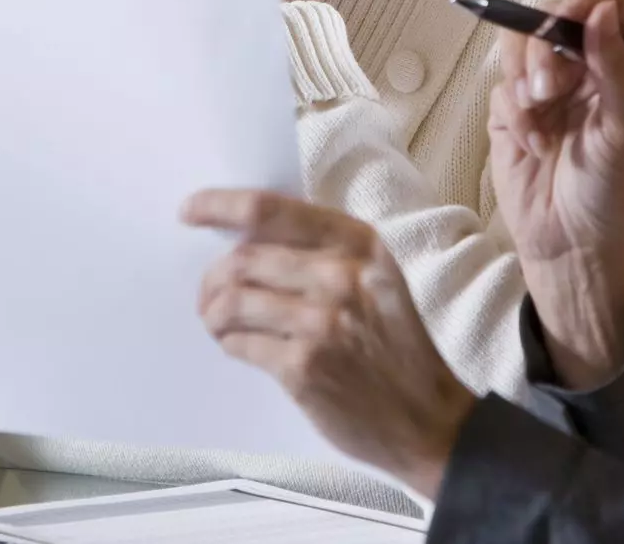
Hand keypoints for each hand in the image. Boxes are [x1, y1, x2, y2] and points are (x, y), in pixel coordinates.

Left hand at [182, 190, 474, 499]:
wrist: (432, 419)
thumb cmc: (400, 345)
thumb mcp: (380, 278)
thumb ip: (327, 253)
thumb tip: (248, 241)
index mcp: (358, 243)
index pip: (270, 210)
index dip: (220, 205)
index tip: (190, 211)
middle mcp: (339, 276)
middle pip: (242, 259)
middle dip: (212, 276)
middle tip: (207, 292)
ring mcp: (320, 324)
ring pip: (232, 302)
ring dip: (212, 312)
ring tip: (215, 320)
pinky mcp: (304, 368)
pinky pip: (241, 344)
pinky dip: (229, 343)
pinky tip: (237, 345)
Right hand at [486, 0, 623, 389]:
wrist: (572, 244)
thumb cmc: (614, 191)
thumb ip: (614, 67)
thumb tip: (599, 7)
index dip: (576, 0)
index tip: (562, 27)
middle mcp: (584, 62)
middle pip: (547, 12)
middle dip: (540, 48)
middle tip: (547, 90)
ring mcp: (545, 82)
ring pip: (515, 43)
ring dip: (522, 77)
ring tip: (538, 116)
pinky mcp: (512, 107)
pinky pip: (500, 87)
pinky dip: (514, 114)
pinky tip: (533, 145)